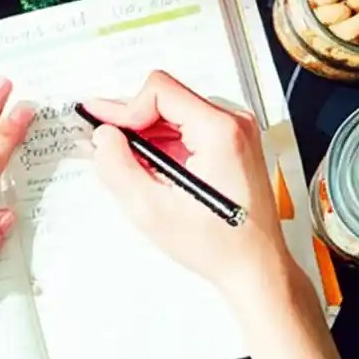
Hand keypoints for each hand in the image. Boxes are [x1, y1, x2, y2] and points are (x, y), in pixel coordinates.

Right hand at [85, 71, 295, 298]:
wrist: (255, 267)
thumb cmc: (218, 245)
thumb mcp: (151, 210)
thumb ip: (117, 167)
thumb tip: (103, 137)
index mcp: (219, 131)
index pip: (159, 90)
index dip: (124, 109)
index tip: (104, 127)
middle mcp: (233, 123)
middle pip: (167, 98)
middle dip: (132, 121)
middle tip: (103, 140)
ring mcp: (236, 132)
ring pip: (175, 112)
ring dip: (146, 134)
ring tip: (127, 161)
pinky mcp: (233, 144)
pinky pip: (188, 127)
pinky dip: (163, 143)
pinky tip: (150, 168)